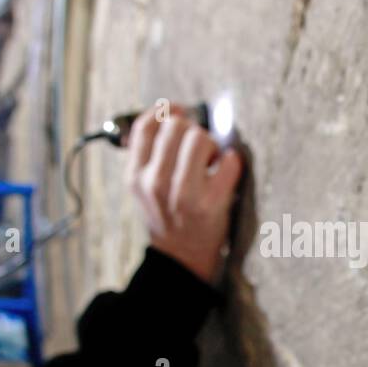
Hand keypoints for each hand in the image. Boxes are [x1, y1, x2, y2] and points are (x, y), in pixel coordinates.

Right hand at [126, 103, 243, 283]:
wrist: (182, 256)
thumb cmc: (169, 215)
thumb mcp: (145, 186)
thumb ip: (149, 153)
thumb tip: (169, 110)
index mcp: (136, 176)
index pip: (146, 126)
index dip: (165, 110)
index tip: (177, 110)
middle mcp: (155, 184)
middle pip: (176, 125)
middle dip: (192, 128)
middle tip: (198, 146)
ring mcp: (184, 194)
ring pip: (200, 137)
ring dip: (211, 144)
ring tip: (210, 161)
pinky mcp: (212, 203)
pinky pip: (229, 160)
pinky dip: (232, 161)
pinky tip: (224, 171)